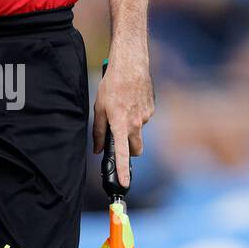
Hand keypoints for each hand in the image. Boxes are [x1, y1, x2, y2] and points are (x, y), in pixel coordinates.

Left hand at [92, 50, 154, 189]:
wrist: (131, 64)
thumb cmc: (112, 85)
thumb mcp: (99, 108)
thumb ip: (98, 130)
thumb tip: (97, 148)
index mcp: (120, 124)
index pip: (121, 153)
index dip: (123, 170)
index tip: (125, 183)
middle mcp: (136, 123)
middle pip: (136, 149)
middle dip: (129, 150)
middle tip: (119, 139)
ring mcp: (146, 116)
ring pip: (138, 131)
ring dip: (131, 127)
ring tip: (122, 106)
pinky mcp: (152, 108)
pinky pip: (144, 118)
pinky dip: (137, 113)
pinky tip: (131, 99)